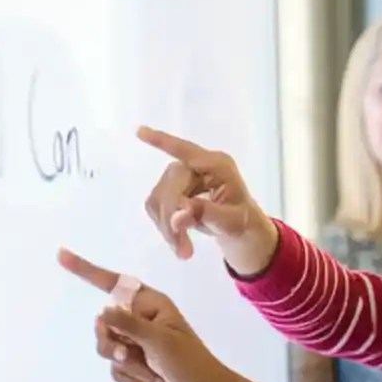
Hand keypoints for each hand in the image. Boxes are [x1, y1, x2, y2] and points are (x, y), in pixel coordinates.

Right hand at [58, 248, 236, 381]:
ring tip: (152, 373)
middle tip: (127, 353)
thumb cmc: (188, 361)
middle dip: (114, 345)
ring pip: (106, 349)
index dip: (85, 270)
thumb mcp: (160, 340)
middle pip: (102, 325)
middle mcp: (138, 318)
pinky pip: (114, 369)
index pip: (112, 283)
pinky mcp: (132, 360)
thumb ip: (129, 325)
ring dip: (129, 367)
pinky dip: (133, 379)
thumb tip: (101, 311)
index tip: (61, 255)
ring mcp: (134, 340)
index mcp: (149, 303)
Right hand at [138, 126, 279, 274]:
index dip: (163, 141)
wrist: (239, 228)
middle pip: (171, 184)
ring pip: (159, 198)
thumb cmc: (242, 220)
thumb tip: (180, 214)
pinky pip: (156, 206)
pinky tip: (177, 240)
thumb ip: (207, 214)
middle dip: (171, 217)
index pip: (187, 151)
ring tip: (183, 250)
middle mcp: (197, 166)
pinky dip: (164, 226)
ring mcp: (182, 177)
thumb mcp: (232, 221)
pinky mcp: (171, 190)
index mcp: (218, 165)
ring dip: (166, 226)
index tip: (140, 131)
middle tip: (181, 249)